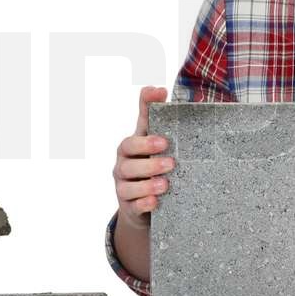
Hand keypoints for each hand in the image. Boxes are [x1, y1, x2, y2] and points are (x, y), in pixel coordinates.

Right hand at [113, 86, 174, 228]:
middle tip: (171, 161)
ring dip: (147, 183)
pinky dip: (144, 203)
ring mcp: (124, 187)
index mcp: (131, 147)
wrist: (141, 204)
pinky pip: (133, 205)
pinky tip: (155, 201)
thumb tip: (158, 88)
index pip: (133, 137)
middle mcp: (123, 165)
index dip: (145, 130)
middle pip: (128, 160)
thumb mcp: (151, 142)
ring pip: (129, 185)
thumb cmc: (148, 165)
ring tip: (165, 184)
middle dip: (149, 159)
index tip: (162, 130)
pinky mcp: (129, 207)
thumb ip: (152, 116)